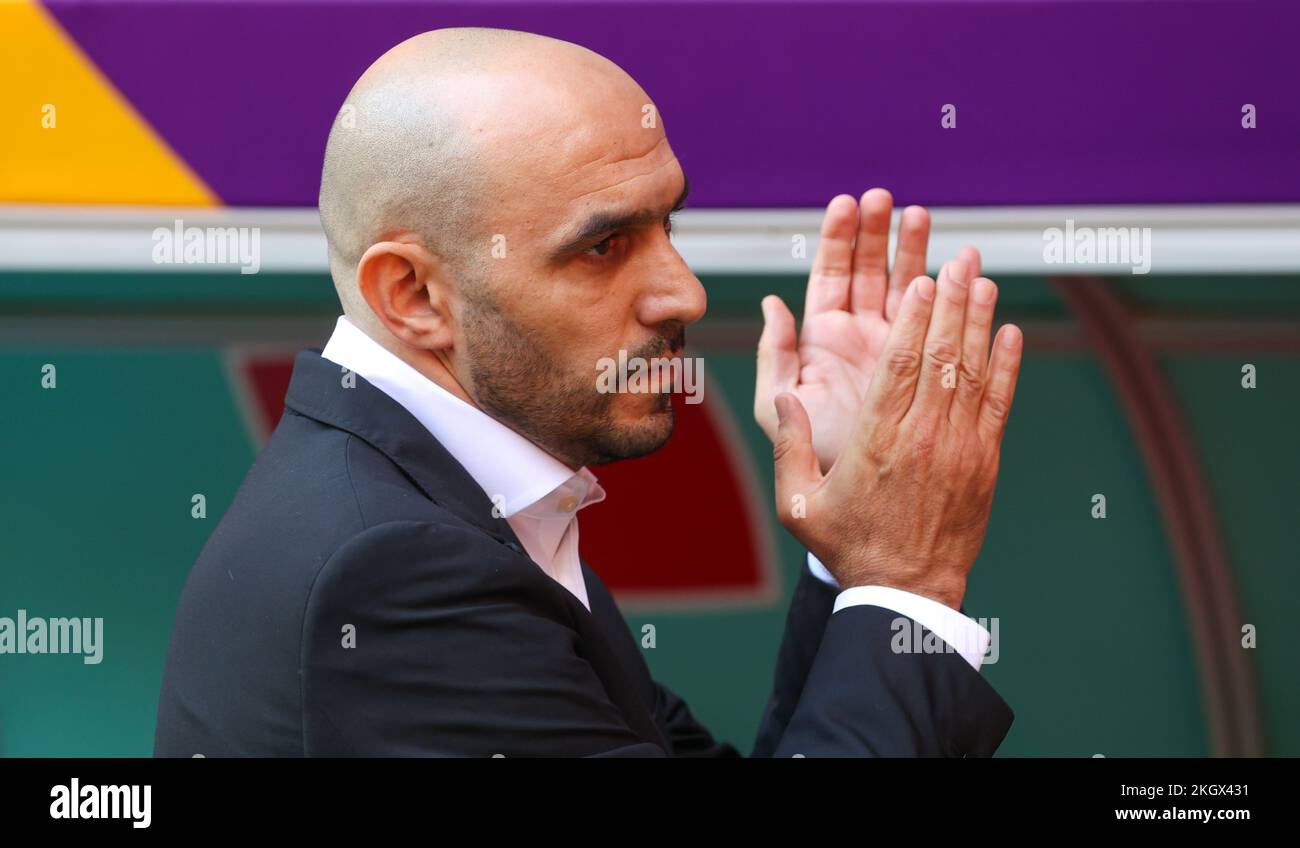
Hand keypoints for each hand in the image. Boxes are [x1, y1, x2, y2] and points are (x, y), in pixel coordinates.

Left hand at [755, 189, 980, 472]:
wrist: (863, 500)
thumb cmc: (815, 457)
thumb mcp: (779, 408)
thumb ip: (775, 357)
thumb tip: (773, 303)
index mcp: (824, 340)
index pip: (831, 276)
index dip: (838, 239)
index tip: (847, 203)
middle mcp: (861, 338)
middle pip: (871, 272)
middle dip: (879, 233)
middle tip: (890, 200)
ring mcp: (897, 349)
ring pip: (908, 289)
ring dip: (918, 253)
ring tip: (927, 218)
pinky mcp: (929, 367)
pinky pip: (941, 324)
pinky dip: (952, 297)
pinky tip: (966, 268)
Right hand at [770, 259, 1021, 609]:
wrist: (907, 592)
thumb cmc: (848, 545)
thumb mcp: (797, 502)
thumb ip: (788, 444)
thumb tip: (785, 395)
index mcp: (876, 439)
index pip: (901, 363)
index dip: (915, 317)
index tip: (922, 280)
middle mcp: (923, 436)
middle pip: (943, 355)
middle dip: (952, 302)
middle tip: (959, 260)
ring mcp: (960, 448)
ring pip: (973, 371)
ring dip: (980, 321)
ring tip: (984, 278)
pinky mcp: (984, 462)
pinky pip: (999, 403)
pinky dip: (1006, 365)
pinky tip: (1009, 332)